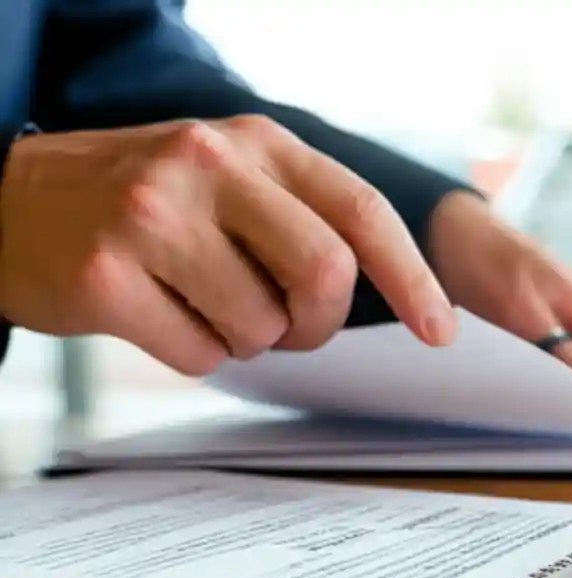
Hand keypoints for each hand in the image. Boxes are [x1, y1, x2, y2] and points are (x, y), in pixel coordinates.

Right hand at [0, 116, 454, 375]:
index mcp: (257, 141)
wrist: (12, 204)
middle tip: (291, 327)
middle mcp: (209, 164)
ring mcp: (152, 215)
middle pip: (324, 274)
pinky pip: (200, 355)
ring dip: (248, 339)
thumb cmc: (148, 204)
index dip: (411, 278)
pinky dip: (197, 353)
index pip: (362, 211)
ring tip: (203, 304)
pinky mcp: (106, 274)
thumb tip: (402, 291)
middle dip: (319, 322)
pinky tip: (159, 314)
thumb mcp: (232, 179)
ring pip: (261, 327)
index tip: (441, 330)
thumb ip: (305, 217)